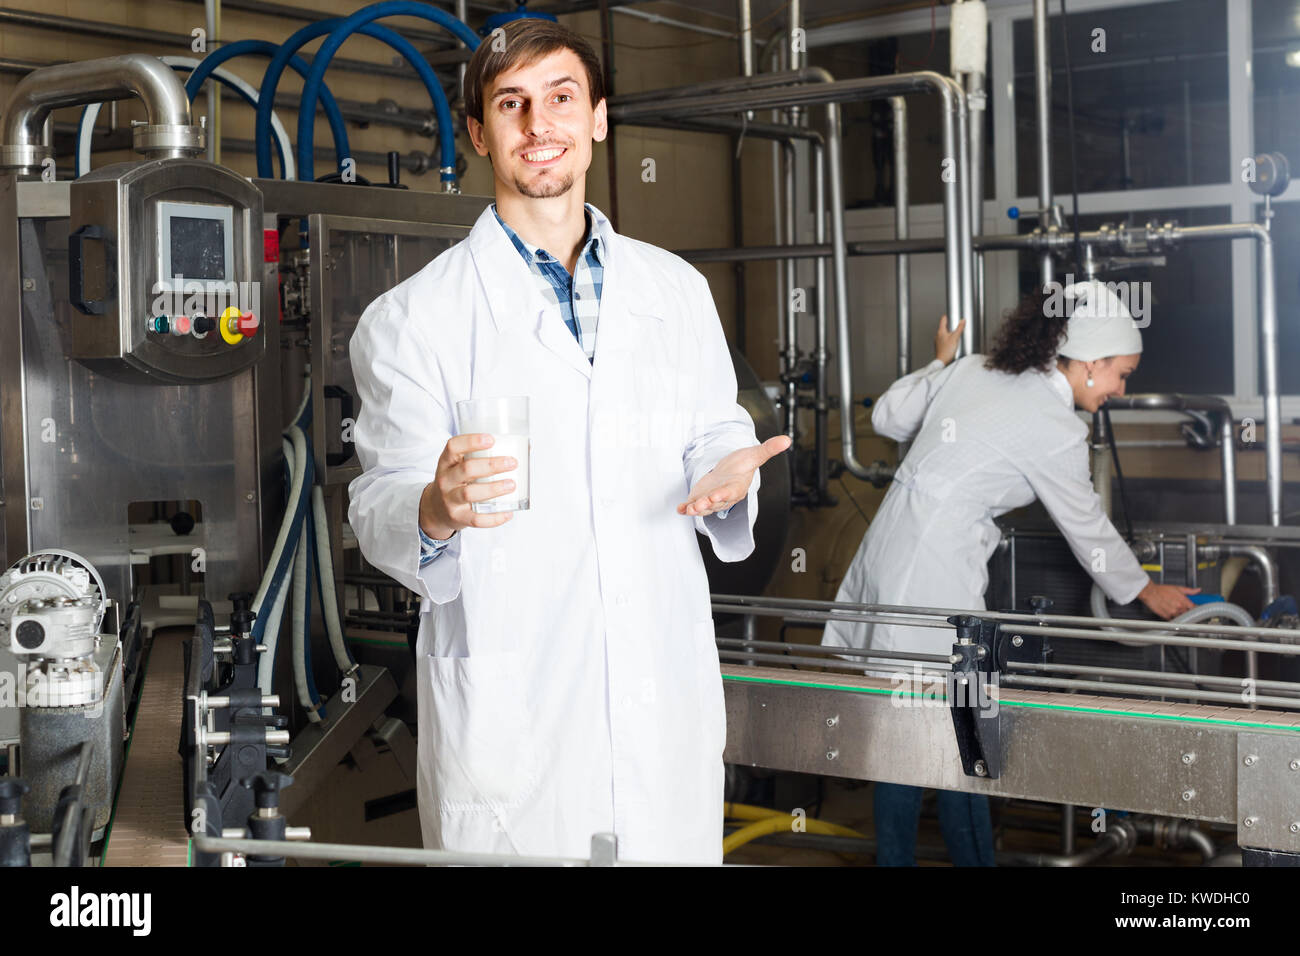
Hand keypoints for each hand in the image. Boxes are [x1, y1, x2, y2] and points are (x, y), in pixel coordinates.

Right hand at [419, 433, 517, 538]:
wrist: (436, 508)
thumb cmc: (456, 482)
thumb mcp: (459, 465)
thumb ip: (481, 456)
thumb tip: (525, 447)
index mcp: (447, 462)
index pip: (453, 446)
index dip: (471, 441)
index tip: (491, 439)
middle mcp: (446, 479)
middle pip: (466, 469)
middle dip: (491, 465)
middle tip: (512, 463)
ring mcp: (450, 499)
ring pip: (469, 493)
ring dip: (493, 489)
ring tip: (512, 485)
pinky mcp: (458, 517)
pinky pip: (476, 519)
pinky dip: (494, 518)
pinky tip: (508, 512)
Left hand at [677, 435, 791, 517]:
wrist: (731, 470)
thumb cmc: (742, 465)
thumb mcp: (754, 454)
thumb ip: (768, 449)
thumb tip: (786, 440)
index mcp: (736, 487)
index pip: (730, 492)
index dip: (724, 495)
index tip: (716, 495)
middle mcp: (724, 496)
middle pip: (715, 503)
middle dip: (706, 505)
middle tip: (698, 506)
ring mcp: (711, 498)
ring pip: (704, 506)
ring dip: (695, 508)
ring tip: (688, 509)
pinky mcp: (701, 497)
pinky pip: (693, 504)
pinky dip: (686, 508)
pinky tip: (680, 508)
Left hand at [934, 315, 965, 365]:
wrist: (942, 361)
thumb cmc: (946, 351)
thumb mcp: (955, 337)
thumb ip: (959, 328)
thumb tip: (962, 321)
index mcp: (940, 331)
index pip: (943, 320)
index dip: (947, 316)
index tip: (950, 314)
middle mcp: (938, 335)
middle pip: (943, 326)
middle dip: (949, 324)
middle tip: (955, 323)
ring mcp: (938, 341)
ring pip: (944, 333)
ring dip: (949, 332)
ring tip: (955, 333)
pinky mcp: (939, 346)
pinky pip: (944, 339)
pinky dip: (948, 338)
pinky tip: (952, 341)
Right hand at [1137, 581, 1200, 619]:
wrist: (1150, 592)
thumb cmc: (1162, 590)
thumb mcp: (1178, 588)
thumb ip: (1190, 590)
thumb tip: (1198, 590)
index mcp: (1183, 600)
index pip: (1194, 608)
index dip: (1195, 609)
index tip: (1195, 609)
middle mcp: (1179, 608)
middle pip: (1188, 613)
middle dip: (1186, 612)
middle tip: (1182, 609)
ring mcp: (1173, 613)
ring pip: (1180, 617)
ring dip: (1179, 615)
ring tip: (1174, 610)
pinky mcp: (1166, 616)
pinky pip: (1172, 619)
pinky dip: (1172, 617)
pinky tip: (1169, 612)